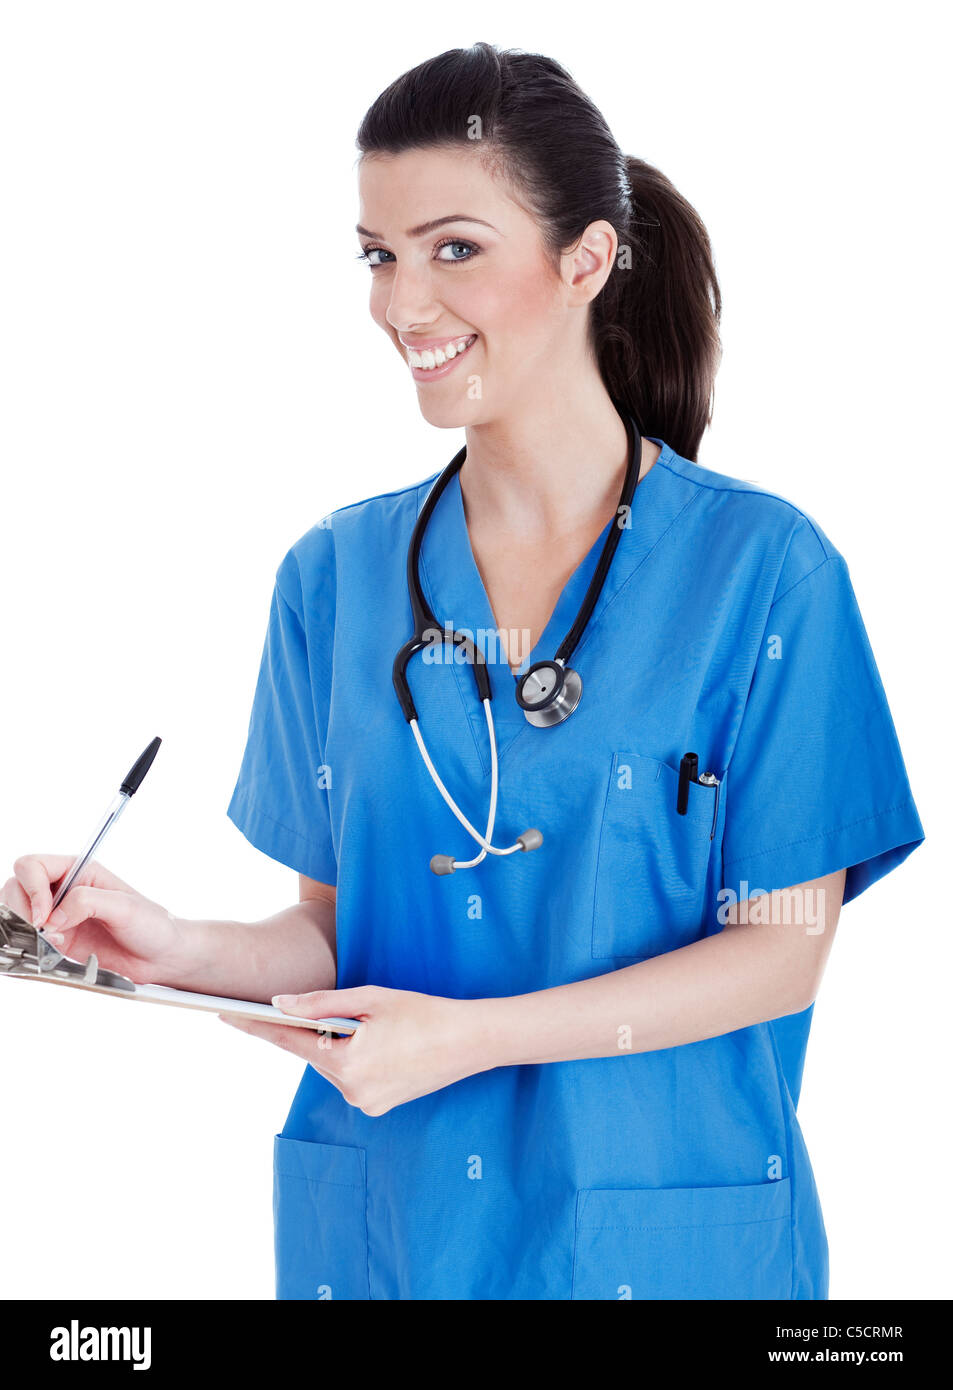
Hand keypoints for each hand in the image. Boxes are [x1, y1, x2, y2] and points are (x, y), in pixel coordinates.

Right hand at [1, 853, 189, 984]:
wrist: (161, 956)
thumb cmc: (152, 924)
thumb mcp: (125, 907)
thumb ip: (87, 902)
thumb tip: (54, 915)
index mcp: (79, 870)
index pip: (33, 866)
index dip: (32, 889)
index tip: (46, 915)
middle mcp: (63, 890)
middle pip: (16, 888)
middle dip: (24, 910)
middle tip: (43, 931)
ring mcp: (58, 916)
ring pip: (16, 912)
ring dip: (24, 928)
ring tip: (50, 942)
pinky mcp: (57, 940)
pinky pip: (27, 938)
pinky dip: (28, 945)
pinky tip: (48, 951)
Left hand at [219, 985, 489, 1114]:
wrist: (470, 1040)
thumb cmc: (423, 1012)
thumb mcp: (370, 999)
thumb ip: (320, 1003)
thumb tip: (280, 1003)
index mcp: (346, 1062)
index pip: (289, 1040)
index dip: (257, 1026)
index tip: (226, 1015)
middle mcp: (351, 1090)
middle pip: (313, 1053)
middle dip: (312, 1031)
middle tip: (322, 1010)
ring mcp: (366, 1102)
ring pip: (333, 1065)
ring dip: (338, 1045)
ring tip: (373, 1027)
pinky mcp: (379, 1106)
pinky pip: (352, 1078)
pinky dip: (355, 1059)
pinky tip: (382, 1045)